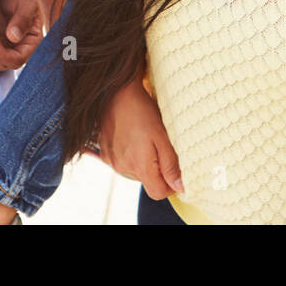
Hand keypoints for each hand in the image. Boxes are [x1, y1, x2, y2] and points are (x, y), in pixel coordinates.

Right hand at [97, 76, 182, 199]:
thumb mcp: (163, 137)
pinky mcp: (105, 153)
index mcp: (139, 166)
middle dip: (158, 172)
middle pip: (147, 183)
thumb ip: (171, 165)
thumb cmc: (143, 111)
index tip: (177, 172)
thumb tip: (180, 187)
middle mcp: (122, 168)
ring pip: (135, 173)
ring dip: (143, 164)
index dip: (171, 187)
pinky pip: (122, 163)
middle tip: (161, 148)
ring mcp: (112, 161)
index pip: (158, 193)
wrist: (118, 91)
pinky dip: (130, 156)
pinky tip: (133, 139)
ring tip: (145, 141)